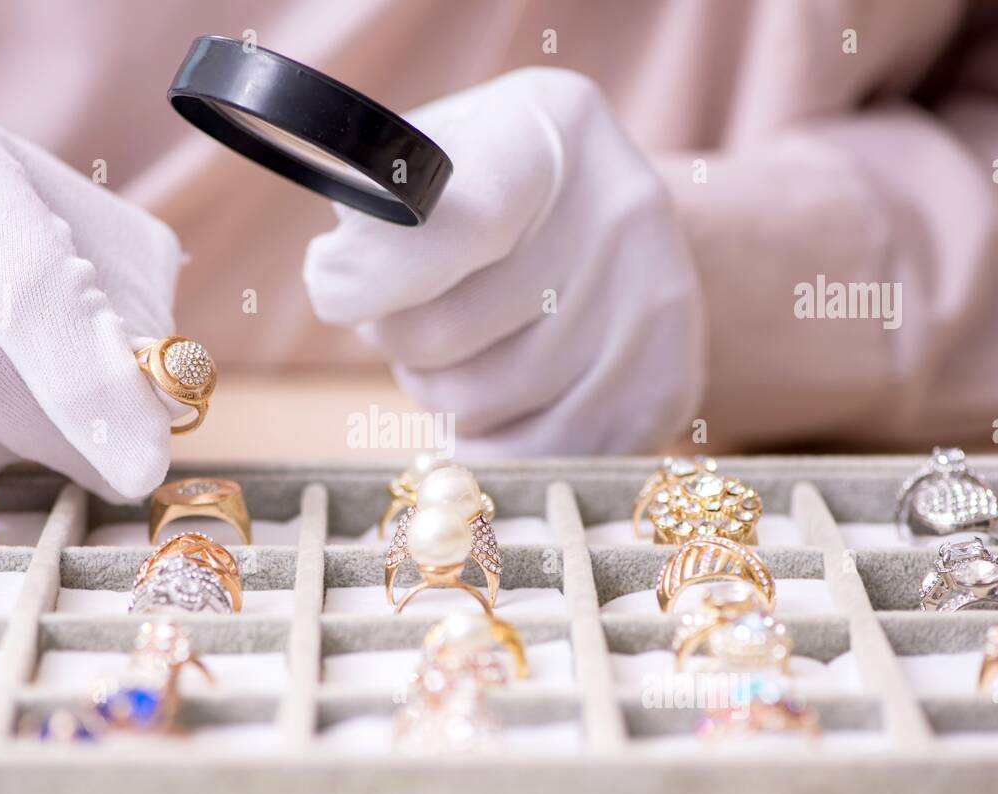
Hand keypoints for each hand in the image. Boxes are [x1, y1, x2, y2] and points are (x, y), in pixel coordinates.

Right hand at [0, 100, 181, 500]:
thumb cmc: (30, 239)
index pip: (26, 285)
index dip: (90, 387)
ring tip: (23, 409)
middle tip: (115, 462)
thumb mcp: (104, 247)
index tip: (144, 466)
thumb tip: (157, 410)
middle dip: (56, 437)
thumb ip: (137, 322)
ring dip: (1, 452)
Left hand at [304, 68, 703, 453]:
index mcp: (549, 133)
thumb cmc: (494, 187)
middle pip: (450, 331)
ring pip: (482, 405)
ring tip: (444, 359)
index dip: (377, 275)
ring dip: (434, 394)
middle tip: (391, 325)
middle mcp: (619, 212)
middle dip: (393, 341)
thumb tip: (343, 276)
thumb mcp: (444, 152)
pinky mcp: (666, 383)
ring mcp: (651, 305)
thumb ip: (383, 202)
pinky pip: (537, 456)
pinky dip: (487, 446)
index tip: (331, 290)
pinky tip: (482, 414)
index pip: (458, 221)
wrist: (617, 224)